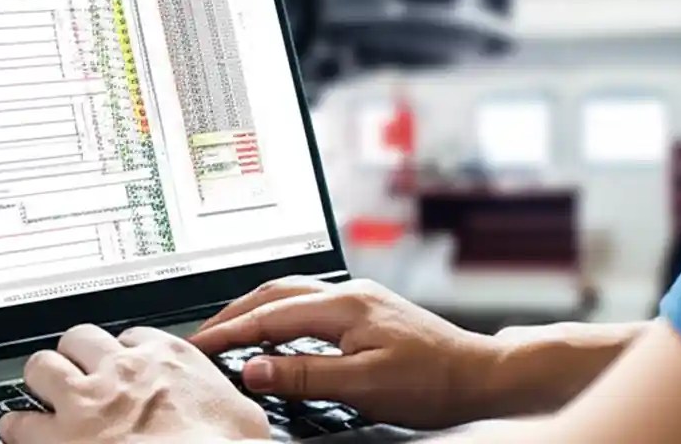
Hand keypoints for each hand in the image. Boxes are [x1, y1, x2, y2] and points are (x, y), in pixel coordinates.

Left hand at [0, 324, 270, 443]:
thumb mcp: (243, 416)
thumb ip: (223, 399)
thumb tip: (232, 410)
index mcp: (168, 359)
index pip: (135, 337)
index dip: (127, 355)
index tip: (126, 369)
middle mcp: (122, 370)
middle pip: (81, 339)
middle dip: (77, 357)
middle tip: (79, 377)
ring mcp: (85, 400)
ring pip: (43, 366)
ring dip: (43, 381)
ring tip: (43, 397)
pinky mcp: (58, 437)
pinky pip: (18, 422)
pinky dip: (18, 428)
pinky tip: (20, 433)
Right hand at [189, 277, 504, 429]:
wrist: (483, 375)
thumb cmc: (432, 382)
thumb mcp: (363, 386)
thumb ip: (304, 375)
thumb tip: (254, 369)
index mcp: (342, 306)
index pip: (268, 317)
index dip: (229, 332)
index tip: (198, 346)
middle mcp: (347, 293)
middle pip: (273, 294)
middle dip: (233, 314)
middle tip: (203, 336)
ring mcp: (358, 298)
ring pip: (290, 294)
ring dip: (255, 310)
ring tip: (229, 331)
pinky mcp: (367, 309)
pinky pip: (308, 302)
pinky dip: (279, 313)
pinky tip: (276, 331)